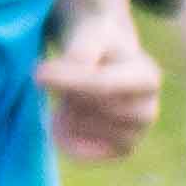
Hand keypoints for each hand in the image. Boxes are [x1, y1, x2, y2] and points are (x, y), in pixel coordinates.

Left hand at [36, 11, 163, 164]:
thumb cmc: (97, 43)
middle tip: (64, 79)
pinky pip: (83, 152)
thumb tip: (77, 67)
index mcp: (147, 78)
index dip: (69, 80)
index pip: (104, 85)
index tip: (38, 73)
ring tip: (69, 97)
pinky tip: (60, 121)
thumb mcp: (90, 33)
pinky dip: (64, 138)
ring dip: (67, 112)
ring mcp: (136, 134)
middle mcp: (147, 110)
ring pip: (84, 129)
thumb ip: (83, 49)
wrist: (106, 60)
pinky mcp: (119, 150)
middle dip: (69, 93)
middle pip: (91, 108)